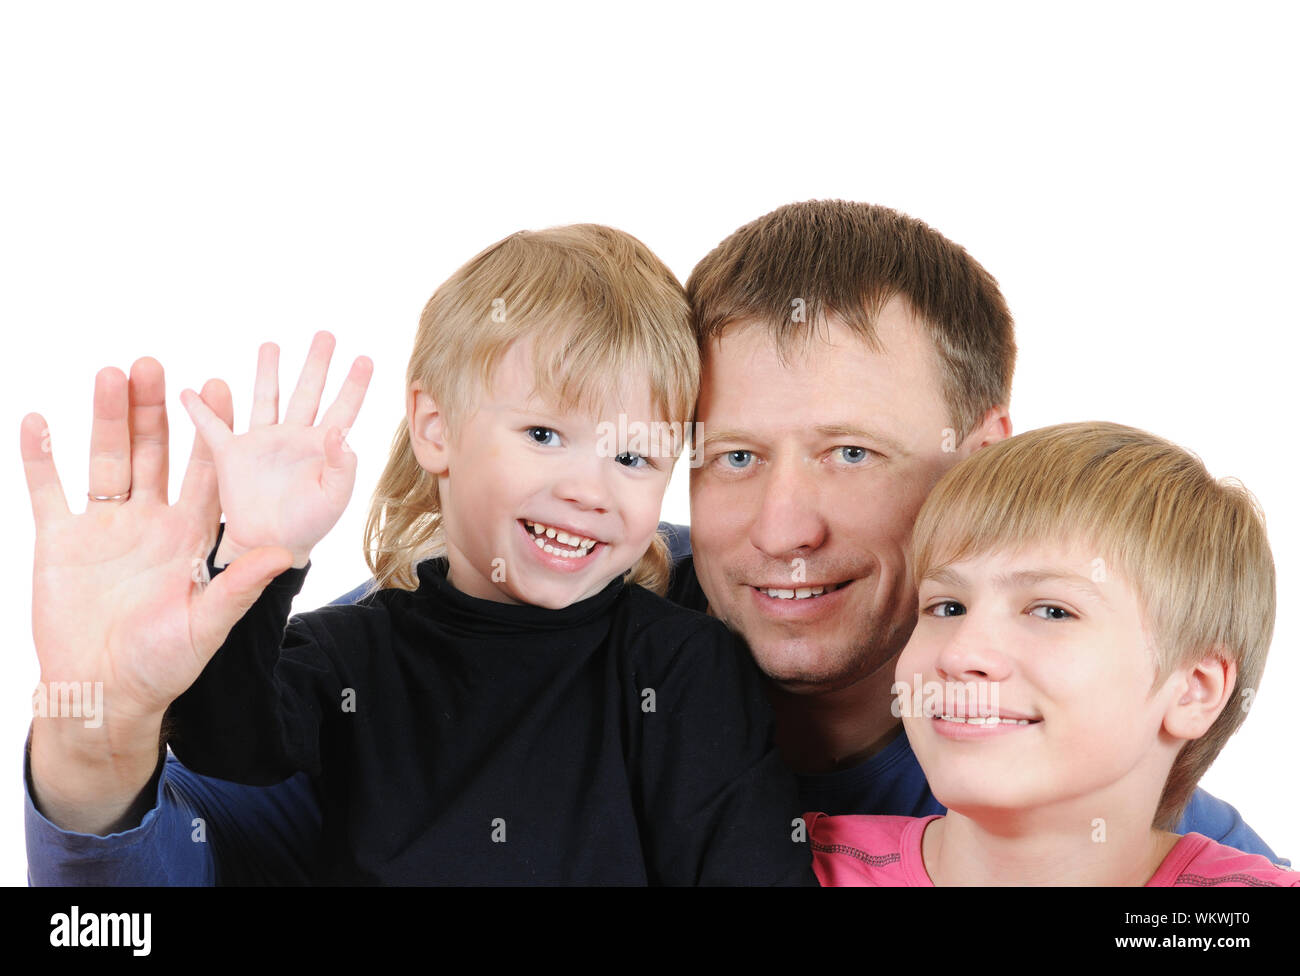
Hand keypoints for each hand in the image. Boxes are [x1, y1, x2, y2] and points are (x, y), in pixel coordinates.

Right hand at [22, 360, 295, 830]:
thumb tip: (286, 554)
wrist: (101, 694)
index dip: (211, 432)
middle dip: (155, 409)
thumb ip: (239, 586)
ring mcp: (104, 528)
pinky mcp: (59, 542)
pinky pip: (48, 490)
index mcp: (190, 537)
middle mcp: (150, 523)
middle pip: (153, 453)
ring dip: (107, 418)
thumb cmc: (162, 666)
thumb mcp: (207, 625)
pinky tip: (38, 422)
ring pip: (107, 459)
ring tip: (110, 373)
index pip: (204, 472)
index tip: (221, 386)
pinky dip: (41, 458)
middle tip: (155, 363)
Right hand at [181, 331, 372, 568]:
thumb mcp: (334, 498)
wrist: (270, 546)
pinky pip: (213, 428)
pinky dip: (200, 411)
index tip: (365, 358)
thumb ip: (342, 465)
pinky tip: (190, 391)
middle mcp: (293, 436)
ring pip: (265, 397)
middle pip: (307, 391)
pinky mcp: (233, 454)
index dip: (354, 384)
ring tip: (271, 345)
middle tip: (325, 334)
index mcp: (322, 446)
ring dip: (268, 372)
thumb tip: (341, 431)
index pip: (342, 408)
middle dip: (316, 363)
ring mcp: (263, 442)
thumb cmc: (308, 525)